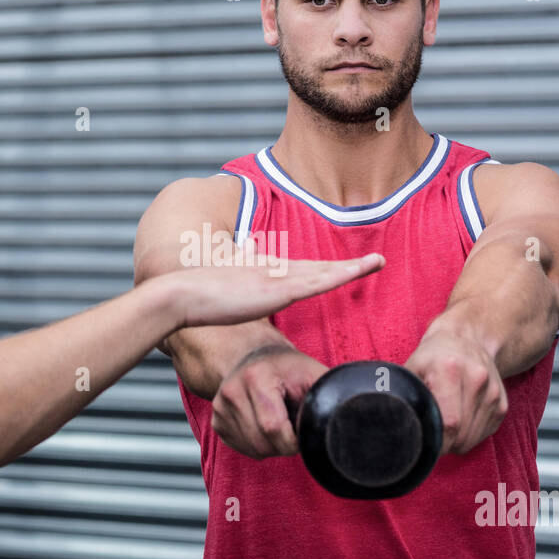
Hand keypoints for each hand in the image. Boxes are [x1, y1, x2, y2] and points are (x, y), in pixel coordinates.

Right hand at [169, 240, 383, 328]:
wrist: (181, 294)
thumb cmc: (196, 297)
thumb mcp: (224, 290)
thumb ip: (237, 287)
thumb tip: (243, 280)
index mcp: (263, 272)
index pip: (303, 270)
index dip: (328, 269)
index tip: (350, 268)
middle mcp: (274, 270)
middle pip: (320, 268)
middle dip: (350, 266)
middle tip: (378, 261)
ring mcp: (276, 278)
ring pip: (323, 272)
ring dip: (351, 268)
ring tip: (376, 264)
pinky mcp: (275, 289)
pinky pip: (315, 282)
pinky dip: (337, 275)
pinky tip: (356, 272)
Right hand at [212, 345, 327, 458]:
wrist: (255, 356)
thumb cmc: (290, 368)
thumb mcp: (313, 374)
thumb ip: (328, 397)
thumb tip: (347, 423)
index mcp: (254, 378)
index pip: (274, 428)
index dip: (295, 439)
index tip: (303, 428)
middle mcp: (231, 391)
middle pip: (263, 443)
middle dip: (285, 443)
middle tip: (294, 423)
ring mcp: (219, 407)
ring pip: (255, 450)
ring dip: (273, 445)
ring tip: (280, 420)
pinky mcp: (216, 421)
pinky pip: (244, 449)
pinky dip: (260, 445)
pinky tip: (265, 424)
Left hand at [404, 328, 507, 454]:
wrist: (466, 340)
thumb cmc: (431, 358)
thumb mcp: (411, 370)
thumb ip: (404, 397)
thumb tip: (393, 426)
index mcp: (450, 369)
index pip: (449, 422)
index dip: (434, 441)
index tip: (421, 444)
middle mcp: (477, 379)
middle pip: (460, 435)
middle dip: (442, 445)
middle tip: (427, 436)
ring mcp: (492, 392)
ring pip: (471, 439)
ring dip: (454, 443)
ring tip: (441, 425)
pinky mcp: (502, 404)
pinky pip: (482, 435)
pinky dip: (467, 437)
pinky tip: (458, 420)